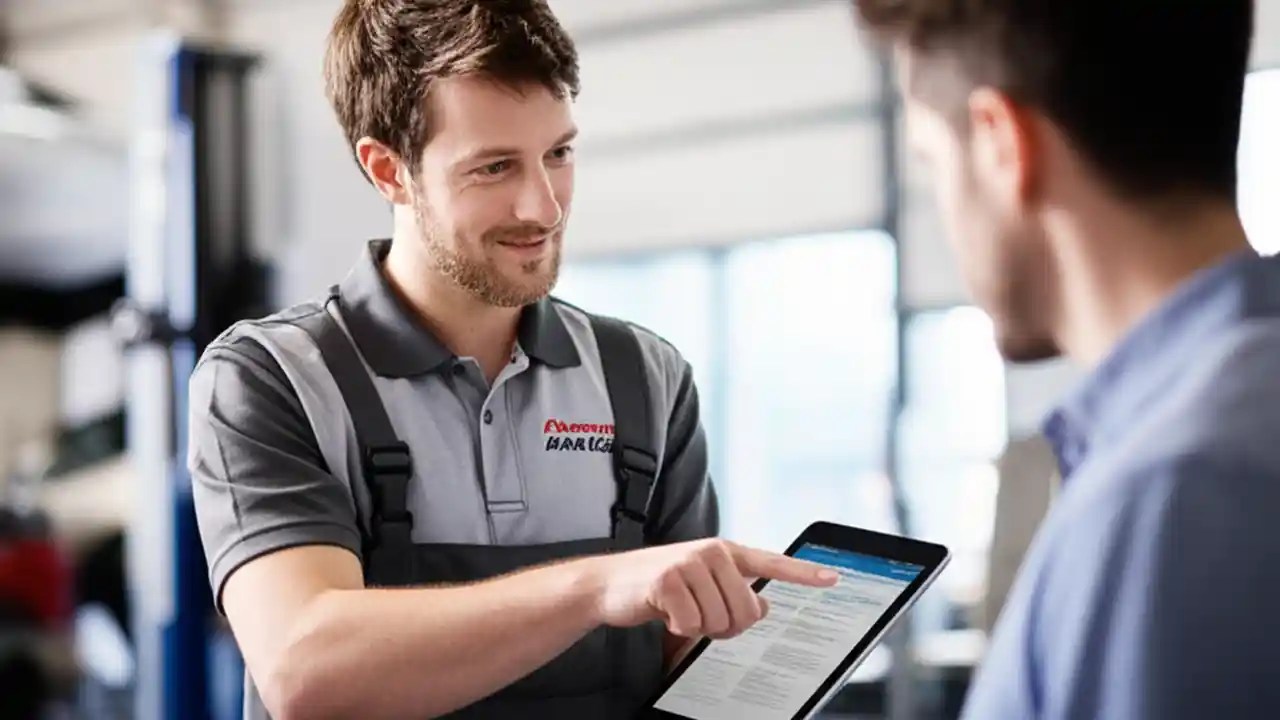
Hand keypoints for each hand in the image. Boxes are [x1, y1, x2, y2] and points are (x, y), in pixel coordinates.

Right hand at [587, 539, 837, 639]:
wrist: (610, 583)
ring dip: (699, 628)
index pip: (772, 562)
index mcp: (725, 552)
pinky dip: (677, 628)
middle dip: (725, 625)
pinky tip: (664, 612)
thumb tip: (764, 605)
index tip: (833, 578)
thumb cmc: (660, 586)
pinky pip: (691, 625)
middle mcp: (711, 552)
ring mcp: (688, 564)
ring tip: (679, 610)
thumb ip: (735, 591)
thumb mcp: (702, 584)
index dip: (803, 573)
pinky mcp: (666, 581)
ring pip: (720, 622)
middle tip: (699, 614)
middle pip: (747, 612)